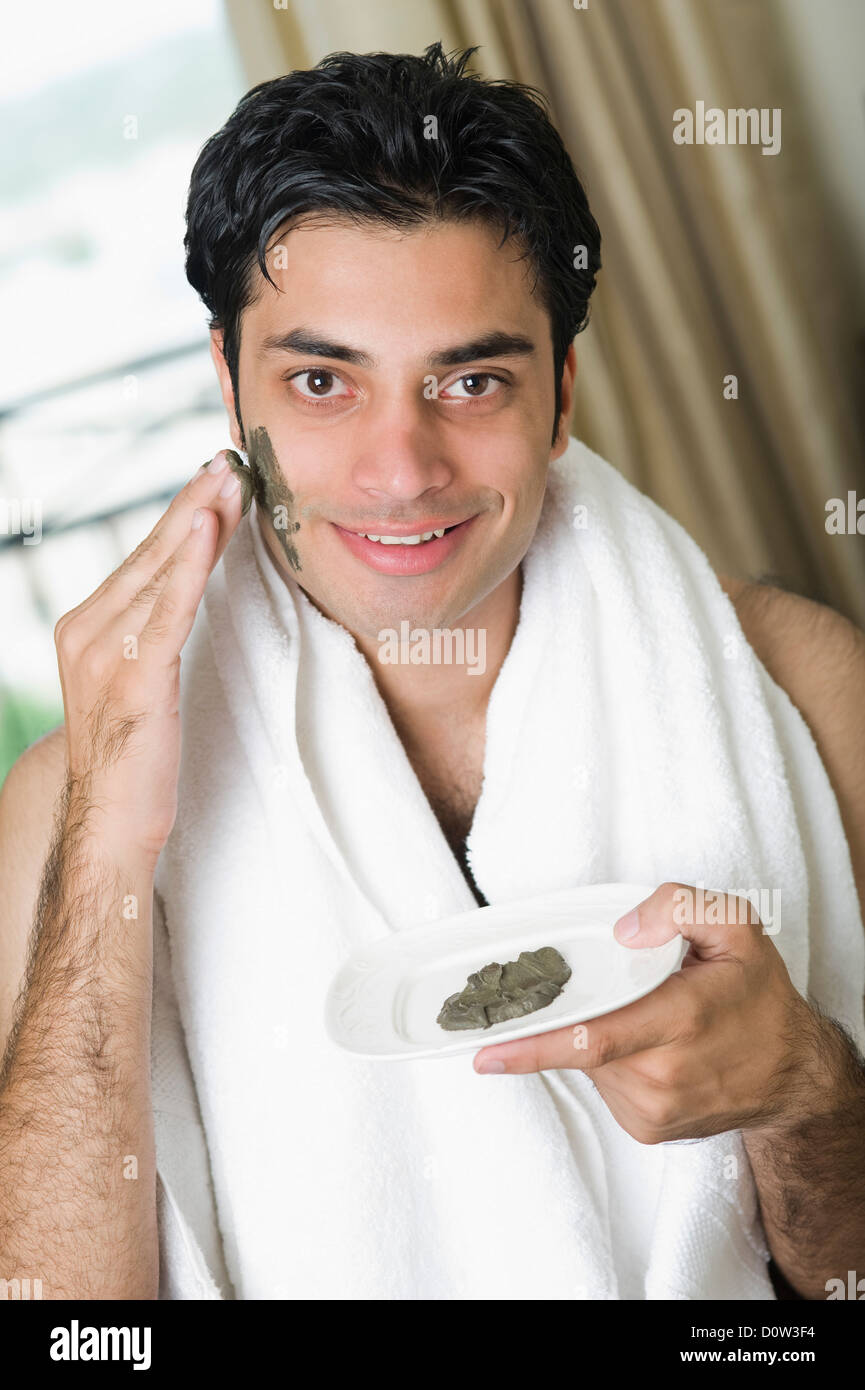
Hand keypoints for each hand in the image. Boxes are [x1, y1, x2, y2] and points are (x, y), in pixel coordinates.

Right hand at [54, 449, 247, 867]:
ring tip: (231, 480)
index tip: (214, 476)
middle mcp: (86, 631)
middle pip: (150, 554)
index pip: (142, 559)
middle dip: (194, 503)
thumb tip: (186, 591)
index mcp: (84, 627)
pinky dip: (188, 565)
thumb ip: (151, 634)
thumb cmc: (135, 755)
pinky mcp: (136, 678)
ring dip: (199, 520)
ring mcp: (105, 653)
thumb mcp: (139, 681)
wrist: (110, 820)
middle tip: (230, 459)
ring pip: (160, 571)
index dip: (182, 516)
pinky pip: (168, 609)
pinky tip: (209, 526)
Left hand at [473, 882, 828, 1142]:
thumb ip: (681, 908)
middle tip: (554, 994)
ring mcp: (653, 1109)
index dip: (534, 1044)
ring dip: (595, 1034)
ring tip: (638, 1014)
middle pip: (584, 1044)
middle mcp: (664, 1074)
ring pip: (590, 1063)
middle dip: (565, 1016)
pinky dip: (609, 1059)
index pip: (593, 1037)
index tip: (484, 1049)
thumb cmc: (758, 996)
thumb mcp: (738, 929)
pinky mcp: (647, 1129)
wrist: (791, 1074)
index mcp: (682, 1020)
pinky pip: (604, 1084)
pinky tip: (643, 1045)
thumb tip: (624, 928)